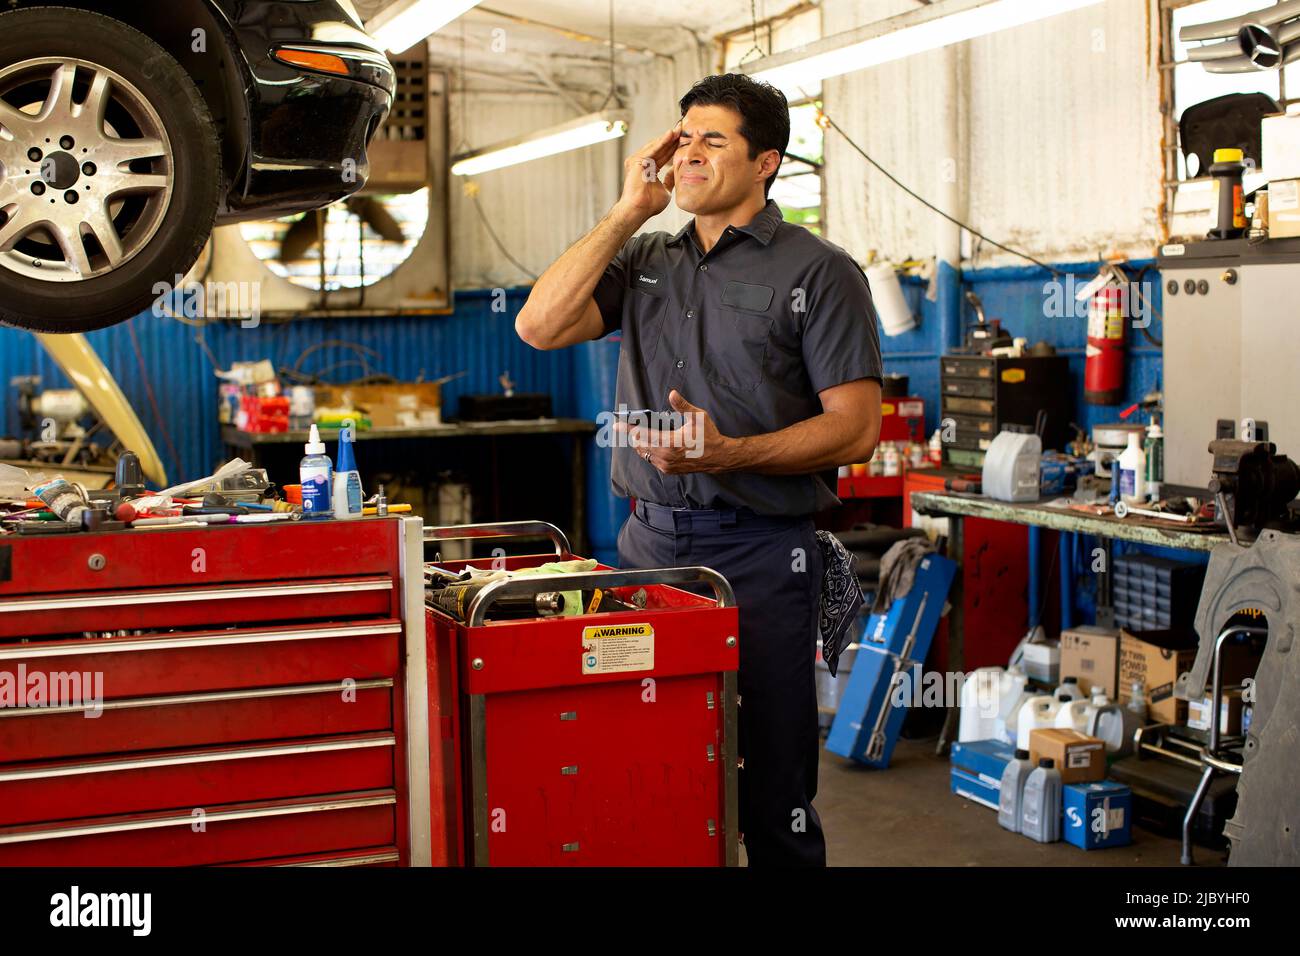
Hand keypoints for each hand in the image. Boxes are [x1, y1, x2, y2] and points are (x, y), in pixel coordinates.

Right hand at [612, 123, 678, 226]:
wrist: (639, 209)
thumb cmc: (650, 204)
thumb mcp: (665, 189)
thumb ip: (669, 179)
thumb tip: (677, 172)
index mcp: (650, 169)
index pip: (664, 155)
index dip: (674, 147)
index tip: (686, 140)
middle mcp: (643, 163)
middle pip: (661, 148)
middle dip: (673, 139)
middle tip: (684, 128)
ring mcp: (638, 161)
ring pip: (657, 147)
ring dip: (668, 137)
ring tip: (680, 129)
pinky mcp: (636, 160)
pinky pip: (652, 149)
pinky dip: (662, 142)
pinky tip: (671, 134)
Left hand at [621, 390, 738, 474]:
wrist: (718, 457)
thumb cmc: (708, 436)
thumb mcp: (697, 417)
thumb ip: (682, 406)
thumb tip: (672, 394)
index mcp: (669, 443)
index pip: (642, 435)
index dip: (627, 429)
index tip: (616, 424)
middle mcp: (665, 456)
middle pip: (639, 445)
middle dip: (633, 434)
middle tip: (628, 425)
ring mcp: (666, 465)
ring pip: (644, 453)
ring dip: (640, 443)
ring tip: (638, 433)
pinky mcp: (668, 470)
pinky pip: (651, 460)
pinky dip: (648, 451)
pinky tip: (650, 443)